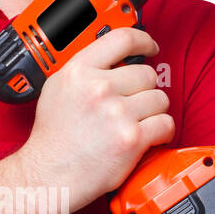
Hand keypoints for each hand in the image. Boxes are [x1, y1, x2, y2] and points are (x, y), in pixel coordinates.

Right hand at [18, 28, 174, 210]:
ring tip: (136, 123)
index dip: (143, 41)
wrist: (48, 175)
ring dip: (153, 112)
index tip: (150, 47)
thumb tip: (115, 58)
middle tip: (134, 104)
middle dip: (144, 90)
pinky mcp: (132, 138)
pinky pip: (165, 124)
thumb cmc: (53, 139)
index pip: (122, 39)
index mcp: (79, 72)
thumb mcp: (57, 89)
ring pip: (160, 99)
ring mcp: (117, 113)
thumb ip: (85, 70)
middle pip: (146, 74)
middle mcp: (98, 88)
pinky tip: (147, 137)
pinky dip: (161, 132)